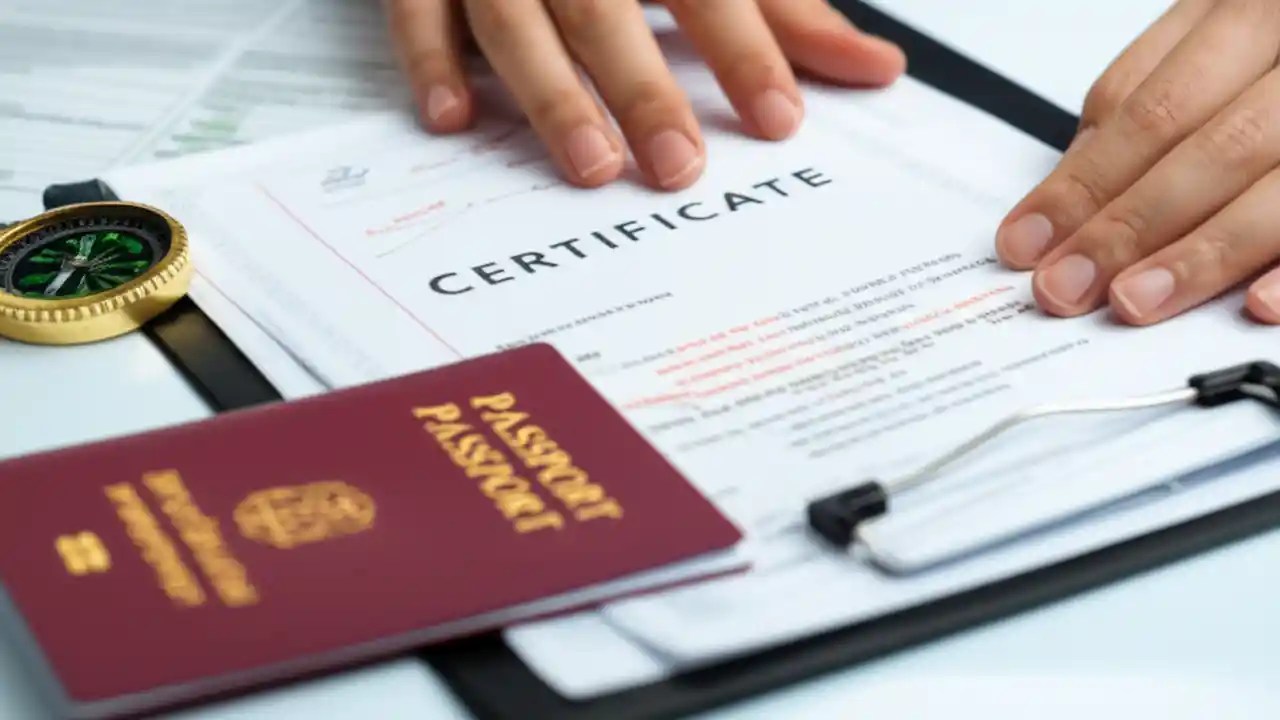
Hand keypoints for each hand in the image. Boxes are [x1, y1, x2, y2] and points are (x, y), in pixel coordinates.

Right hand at [383, 0, 904, 190]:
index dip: (747, 47)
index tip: (781, 118)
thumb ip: (785, 9)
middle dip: (644, 86)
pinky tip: (453, 120)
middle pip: (606, 6)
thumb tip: (877, 69)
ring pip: (514, 18)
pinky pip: (415, 10)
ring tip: (590, 168)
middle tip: (679, 169)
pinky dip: (429, 61)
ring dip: (549, 93)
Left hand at [995, 0, 1279, 325]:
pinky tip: (1258, 304)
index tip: (1027, 240)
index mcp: (1251, 8)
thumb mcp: (1225, 33)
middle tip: (1065, 286)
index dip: (1080, 182)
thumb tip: (1072, 178)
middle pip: (1206, 145)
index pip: (1146, 107)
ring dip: (1199, 252)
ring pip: (1274, 181)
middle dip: (1125, 225)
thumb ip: (1155, 93)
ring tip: (1134, 299)